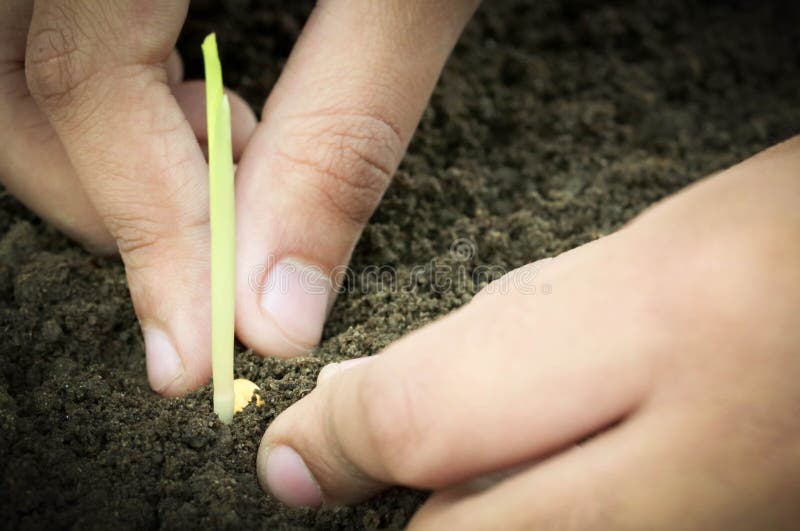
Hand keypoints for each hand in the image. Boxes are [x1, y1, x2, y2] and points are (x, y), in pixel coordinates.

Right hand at [0, 1, 478, 394]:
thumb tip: (282, 303)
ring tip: (227, 157)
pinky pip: (51, 32)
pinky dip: (108, 93)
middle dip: (112, 198)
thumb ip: (344, 126)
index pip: (74, 81)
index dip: (145, 234)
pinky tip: (200, 101)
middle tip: (220, 246)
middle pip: (9, 86)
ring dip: (103, 150)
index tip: (202, 351)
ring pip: (12, 65)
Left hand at [257, 137, 799, 528]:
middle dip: (404, 502)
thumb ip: (494, 332)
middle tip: (380, 461)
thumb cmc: (775, 251)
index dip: (334, 437)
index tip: (298, 451)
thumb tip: (364, 390)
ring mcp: (727, 530)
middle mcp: (699, 459)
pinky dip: (542, 527)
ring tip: (493, 459)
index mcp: (661, 318)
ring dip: (473, 523)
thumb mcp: (630, 260)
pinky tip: (562, 481)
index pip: (424, 416)